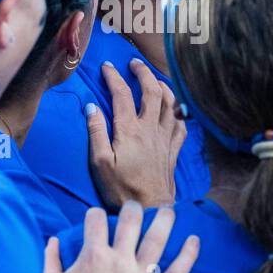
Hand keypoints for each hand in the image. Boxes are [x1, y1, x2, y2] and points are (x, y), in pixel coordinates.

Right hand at [42, 202, 198, 272]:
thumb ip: (50, 261)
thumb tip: (52, 241)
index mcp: (93, 256)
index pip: (96, 221)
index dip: (94, 215)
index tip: (95, 219)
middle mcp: (120, 261)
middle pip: (131, 222)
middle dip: (132, 209)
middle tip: (135, 207)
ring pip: (157, 239)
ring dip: (165, 220)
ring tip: (169, 210)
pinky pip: (178, 272)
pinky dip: (189, 255)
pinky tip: (195, 240)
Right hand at [87, 59, 186, 209]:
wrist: (150, 208)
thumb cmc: (121, 189)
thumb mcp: (100, 163)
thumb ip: (96, 132)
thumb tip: (91, 107)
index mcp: (129, 130)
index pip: (122, 94)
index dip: (113, 77)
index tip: (106, 67)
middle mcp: (150, 129)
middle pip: (152, 91)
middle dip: (143, 73)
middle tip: (134, 63)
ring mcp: (165, 139)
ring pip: (171, 104)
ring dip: (164, 87)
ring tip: (155, 80)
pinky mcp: (173, 151)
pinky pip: (181, 125)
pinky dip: (179, 113)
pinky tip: (174, 110)